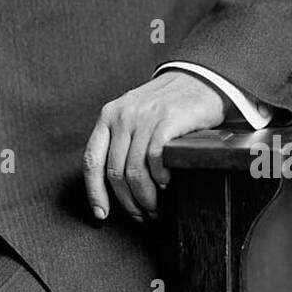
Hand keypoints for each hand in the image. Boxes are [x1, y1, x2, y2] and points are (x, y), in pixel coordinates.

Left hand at [83, 72, 225, 221]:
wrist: (199, 77)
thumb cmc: (168, 103)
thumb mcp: (135, 115)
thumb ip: (122, 139)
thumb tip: (117, 184)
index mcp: (109, 116)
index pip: (92, 160)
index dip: (94, 192)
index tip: (101, 213)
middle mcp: (123, 116)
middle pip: (116, 172)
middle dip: (128, 201)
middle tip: (141, 214)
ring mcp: (144, 117)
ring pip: (135, 172)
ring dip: (146, 197)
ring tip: (156, 207)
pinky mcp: (167, 120)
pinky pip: (155, 159)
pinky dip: (160, 178)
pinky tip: (167, 183)